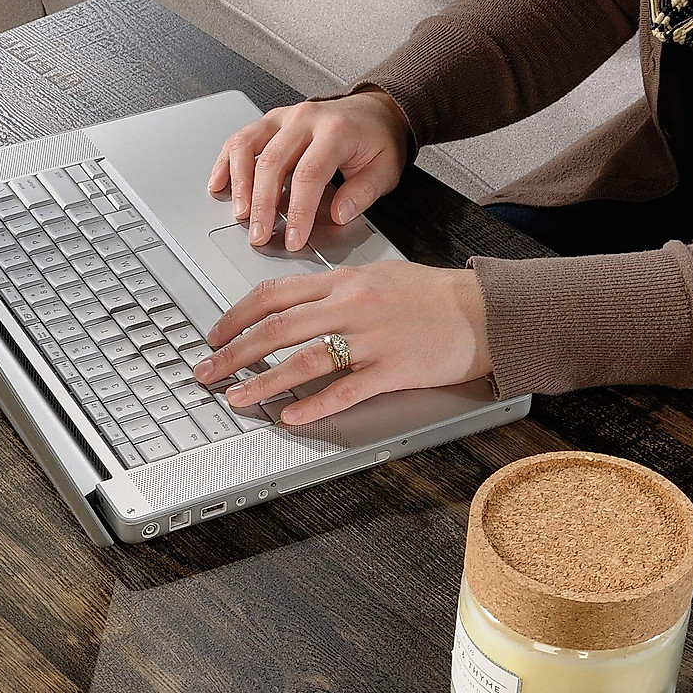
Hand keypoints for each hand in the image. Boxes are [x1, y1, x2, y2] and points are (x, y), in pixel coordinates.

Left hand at [194, 263, 490, 425]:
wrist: (486, 310)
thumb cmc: (432, 296)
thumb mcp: (377, 276)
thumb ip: (334, 290)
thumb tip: (290, 305)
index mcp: (343, 280)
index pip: (273, 294)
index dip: (236, 316)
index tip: (214, 336)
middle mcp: (351, 305)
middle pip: (277, 329)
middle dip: (234, 353)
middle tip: (206, 372)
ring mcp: (371, 338)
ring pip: (303, 360)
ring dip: (262, 382)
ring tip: (236, 399)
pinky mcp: (393, 369)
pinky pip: (344, 390)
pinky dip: (313, 405)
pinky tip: (289, 416)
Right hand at [207, 90, 409, 251]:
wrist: (375, 111)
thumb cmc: (377, 141)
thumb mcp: (384, 170)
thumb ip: (362, 194)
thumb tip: (338, 214)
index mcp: (336, 131)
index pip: (309, 175)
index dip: (298, 211)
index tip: (292, 238)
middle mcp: (305, 119)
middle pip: (272, 163)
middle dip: (262, 205)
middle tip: (258, 236)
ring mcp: (284, 118)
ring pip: (249, 147)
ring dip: (240, 184)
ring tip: (240, 214)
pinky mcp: (270, 122)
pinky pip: (240, 139)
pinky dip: (226, 162)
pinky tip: (219, 184)